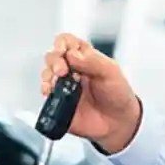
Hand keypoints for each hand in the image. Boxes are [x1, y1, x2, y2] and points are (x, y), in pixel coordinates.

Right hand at [41, 33, 141, 153]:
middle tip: (62, 71)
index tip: (63, 51)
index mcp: (84, 57)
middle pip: (53, 56)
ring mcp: (64, 85)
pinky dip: (46, 90)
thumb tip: (72, 54)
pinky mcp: (59, 102)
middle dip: (54, 62)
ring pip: (46, 73)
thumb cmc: (118, 94)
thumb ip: (92, 61)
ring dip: (48, 76)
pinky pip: (46, 94)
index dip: (61, 43)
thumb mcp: (111, 72)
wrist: (118, 122)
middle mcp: (71, 69)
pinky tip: (52, 92)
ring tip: (57, 83)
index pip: (66, 42)